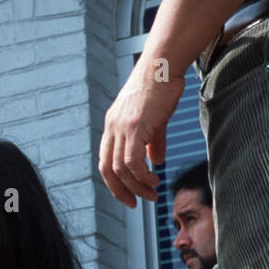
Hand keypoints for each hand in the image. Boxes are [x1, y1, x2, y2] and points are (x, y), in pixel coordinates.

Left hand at [99, 56, 185, 207]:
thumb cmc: (161, 88)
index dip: (114, 181)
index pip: (105, 160)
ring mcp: (121, 127)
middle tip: (136, 203)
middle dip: (120, 191)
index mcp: (113, 125)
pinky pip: (132, 161)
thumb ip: (152, 142)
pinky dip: (141, 176)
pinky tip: (153, 179)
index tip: (128, 195)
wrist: (163, 65)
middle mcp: (112, 127)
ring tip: (152, 193)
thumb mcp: (154, 119)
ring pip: (120, 169)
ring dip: (136, 186)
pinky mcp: (135, 126)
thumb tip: (155, 161)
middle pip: (106, 169)